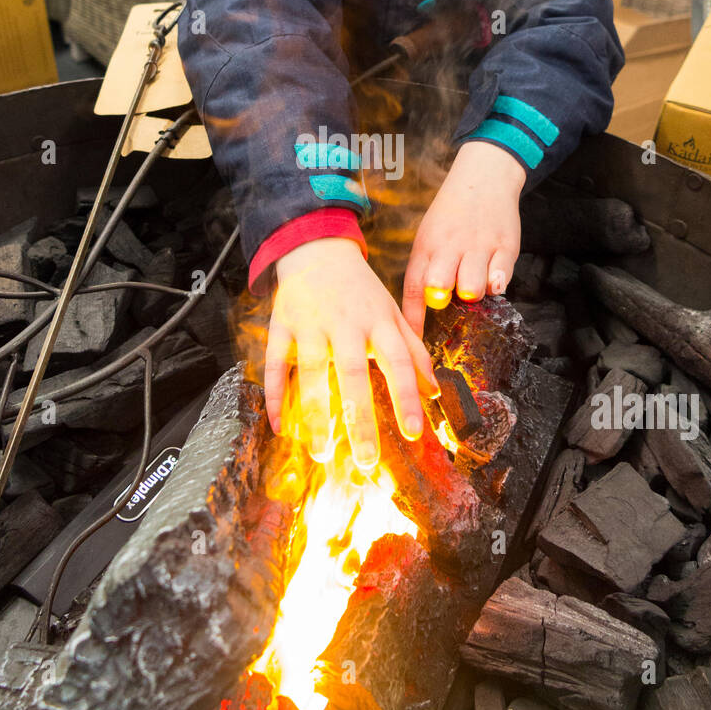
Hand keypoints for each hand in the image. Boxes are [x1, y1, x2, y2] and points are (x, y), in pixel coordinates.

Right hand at [265, 237, 438, 470]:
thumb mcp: (393, 314)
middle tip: (366, 460)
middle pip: (354, 374)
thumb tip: (435, 393)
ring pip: (311, 373)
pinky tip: (279, 429)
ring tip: (321, 454)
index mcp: (379, 322)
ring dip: (314, 415)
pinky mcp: (281, 326)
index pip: (397, 363)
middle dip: (360, 418)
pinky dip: (275, 396)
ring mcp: (310, 325)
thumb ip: (413, 353)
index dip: (406, 397)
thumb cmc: (362, 291)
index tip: (413, 433)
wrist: (318, 249)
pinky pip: (275, 364)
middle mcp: (346, 324)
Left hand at [402, 142, 523, 336]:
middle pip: (439, 284)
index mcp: (427, 247)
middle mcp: (450, 248)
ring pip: (472, 286)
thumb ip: (425, 271)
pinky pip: (501, 276)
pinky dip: (497, 282)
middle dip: (441, 296)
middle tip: (448, 296)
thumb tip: (418, 313)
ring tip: (472, 287)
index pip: (414, 286)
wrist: (484, 178)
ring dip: (472, 292)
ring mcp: (479, 247)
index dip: (412, 318)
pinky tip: (494, 278)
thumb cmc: (451, 216)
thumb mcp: (428, 237)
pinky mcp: (505, 247)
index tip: (412, 342)